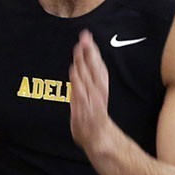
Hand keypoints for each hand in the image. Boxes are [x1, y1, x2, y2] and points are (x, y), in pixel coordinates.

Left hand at [69, 30, 112, 154]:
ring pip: (88, 77)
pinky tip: (74, 70)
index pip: (98, 65)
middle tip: (85, 37)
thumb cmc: (94, 116)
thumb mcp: (94, 95)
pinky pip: (81, 93)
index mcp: (101, 87)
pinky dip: (77, 81)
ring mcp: (93, 100)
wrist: (98, 138)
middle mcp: (99, 91)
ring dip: (83, 62)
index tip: (88, 37)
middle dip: (90, 51)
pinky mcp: (85, 109)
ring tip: (78, 48)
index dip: (93, 51)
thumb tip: (81, 62)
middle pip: (95, 68)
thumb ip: (87, 80)